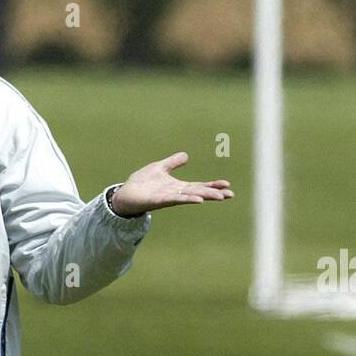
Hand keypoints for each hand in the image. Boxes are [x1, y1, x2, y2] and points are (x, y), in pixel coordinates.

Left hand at [109, 152, 232, 214]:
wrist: (125, 194)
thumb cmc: (141, 183)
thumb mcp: (159, 168)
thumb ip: (173, 163)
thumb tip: (186, 155)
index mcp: (178, 186)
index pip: (199, 186)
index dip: (213, 185)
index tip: (227, 185)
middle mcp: (176, 193)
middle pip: (199, 192)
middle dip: (214, 193)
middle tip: (230, 194)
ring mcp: (168, 198)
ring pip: (190, 196)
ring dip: (204, 196)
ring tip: (219, 197)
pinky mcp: (159, 200)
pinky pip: (175, 199)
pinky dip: (187, 199)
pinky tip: (198, 199)